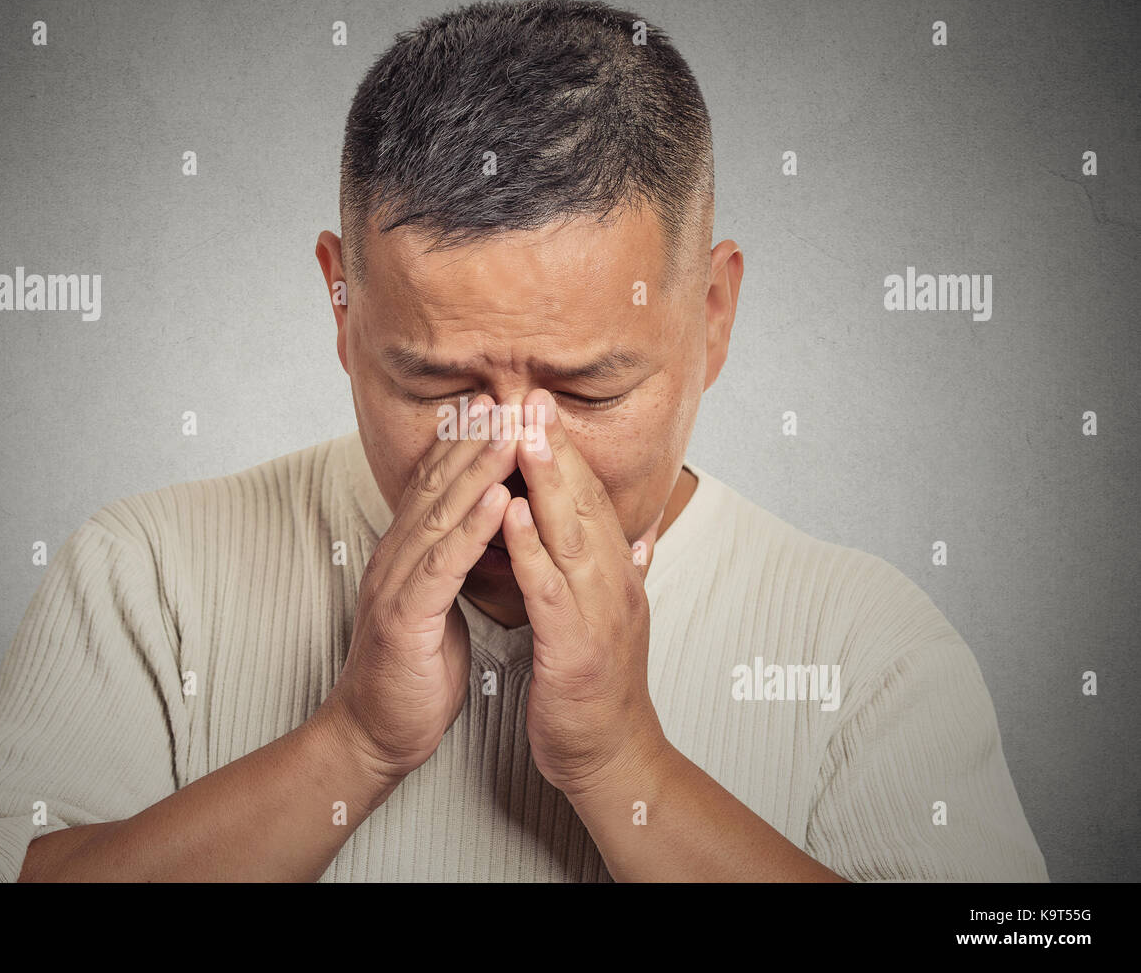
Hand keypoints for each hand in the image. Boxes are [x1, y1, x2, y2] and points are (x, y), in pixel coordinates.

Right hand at [323, 395, 516, 782]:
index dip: (468, 441)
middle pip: (437, 482)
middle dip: (475, 436)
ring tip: (514, 427)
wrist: (377, 734)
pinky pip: (444, 563)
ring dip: (479, 466)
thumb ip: (452, 564)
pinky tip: (500, 497)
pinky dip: (473, 527)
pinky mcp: (405, 616)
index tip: (503, 404)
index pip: (437, 483)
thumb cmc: (415, 673)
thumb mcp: (438, 605)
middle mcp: (396, 557)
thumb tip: (482, 532)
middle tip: (512, 393)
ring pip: (441, 512)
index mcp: (406, 553)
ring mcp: (395, 583)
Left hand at [501, 389, 668, 798]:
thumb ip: (620, 574)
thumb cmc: (597, 689)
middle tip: (531, 395)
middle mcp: (615, 585)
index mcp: (616, 576)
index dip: (566, 451)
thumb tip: (640, 538)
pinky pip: (551, 589)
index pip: (591, 500)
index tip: (539, 405)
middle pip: (586, 503)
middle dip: (557, 446)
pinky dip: (532, 547)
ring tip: (522, 432)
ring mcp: (600, 615)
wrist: (611, 758)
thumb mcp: (611, 620)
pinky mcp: (577, 649)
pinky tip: (512, 511)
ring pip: (573, 534)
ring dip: (548, 480)